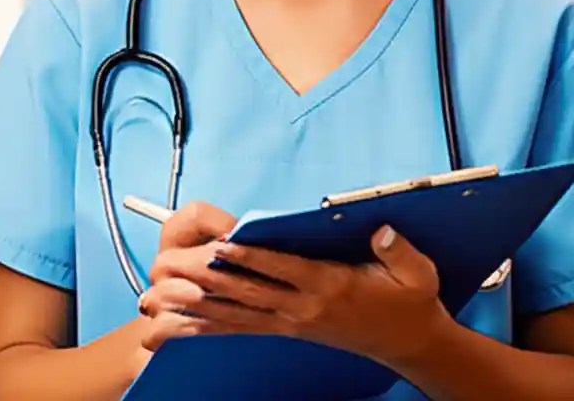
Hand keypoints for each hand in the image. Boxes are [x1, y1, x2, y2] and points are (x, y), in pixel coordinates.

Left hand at [139, 225, 453, 367]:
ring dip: (195, 307)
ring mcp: (292, 323)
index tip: (222, 245)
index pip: (284, 269)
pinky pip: (240, 329)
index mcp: (331, 285)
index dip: (253, 257)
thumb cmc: (410, 300)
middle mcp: (304, 307)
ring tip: (157, 301)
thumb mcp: (417, 273)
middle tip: (169, 268)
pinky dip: (208, 326)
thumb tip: (381, 231)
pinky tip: (178, 325)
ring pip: (236, 314)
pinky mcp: (287, 331)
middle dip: (207, 279)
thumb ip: (397, 251)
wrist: (409, 342)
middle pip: (249, 292)